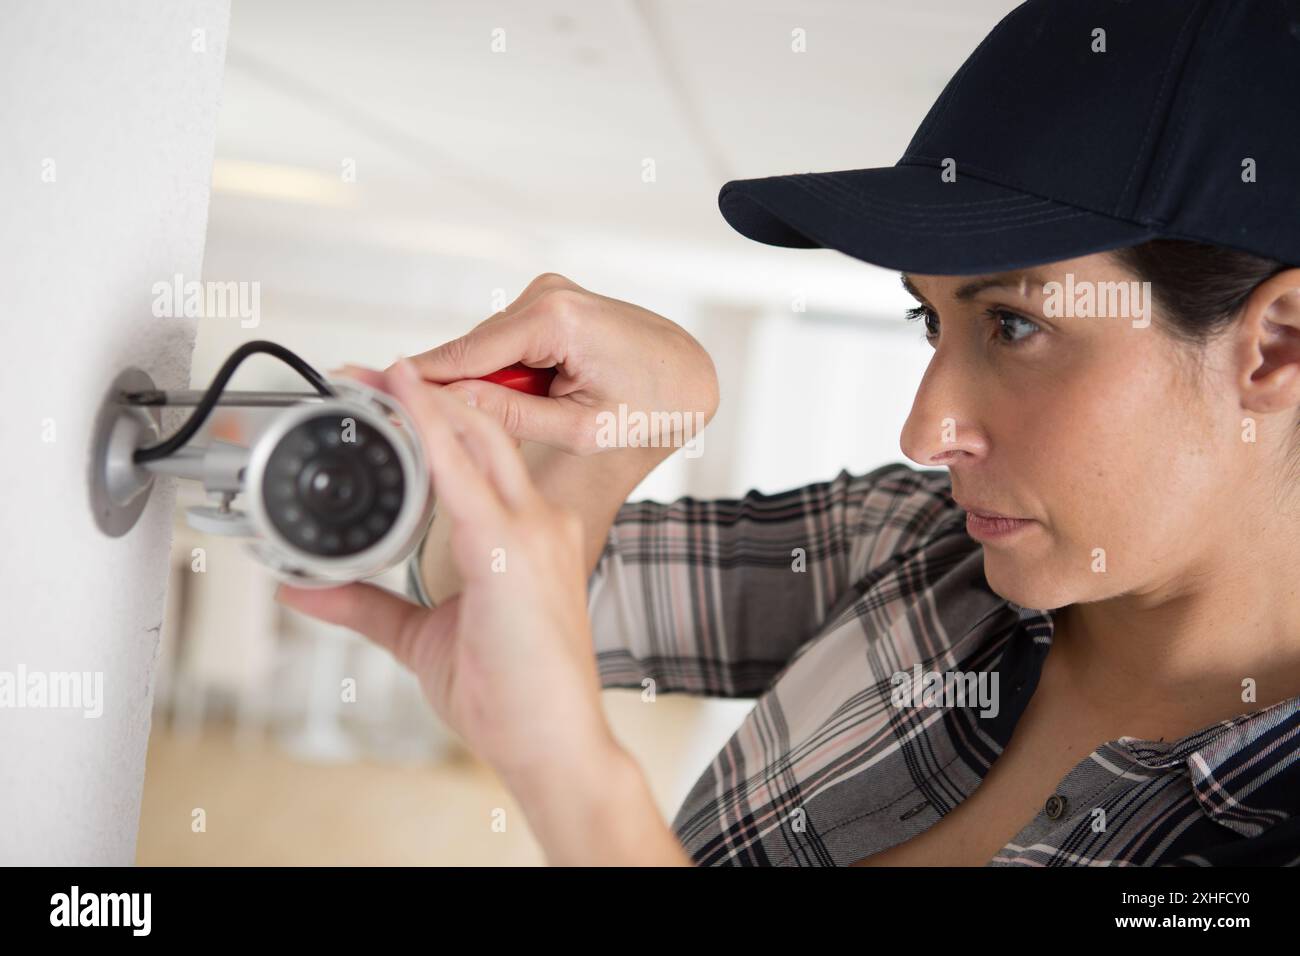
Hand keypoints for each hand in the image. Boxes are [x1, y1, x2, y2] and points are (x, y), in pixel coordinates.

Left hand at [276, 357, 617, 783]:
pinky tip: (403, 402)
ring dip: (421, 402)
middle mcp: (539, 521)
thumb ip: (368, 606)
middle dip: (424, 393)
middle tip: (366, 370)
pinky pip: (463, 475)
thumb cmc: (513, 696)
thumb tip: (303, 590)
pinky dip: (429, 432)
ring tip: (373, 375)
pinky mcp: (510, 549)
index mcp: (529, 536)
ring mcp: (532, 531)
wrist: (555, 745)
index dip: (434, 419)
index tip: (387, 396)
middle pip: (483, 430)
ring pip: (477, 436)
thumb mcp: (423, 638)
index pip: (482, 457)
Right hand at [400, 273, 719, 455]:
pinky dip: (513, 372)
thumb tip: (449, 404)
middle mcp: (548, 294)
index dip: (420, 378)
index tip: (370, 387)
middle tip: (442, 429)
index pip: (467, 353)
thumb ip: (512, 416)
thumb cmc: (652, 404)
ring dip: (496, 383)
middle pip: (472, 351)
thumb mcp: (582, 428)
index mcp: (557, 319)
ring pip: (488, 349)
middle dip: (463, 389)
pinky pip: (508, 343)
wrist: (690, 376)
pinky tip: (542, 393)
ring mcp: (548, 292)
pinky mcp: (550, 300)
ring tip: (537, 414)